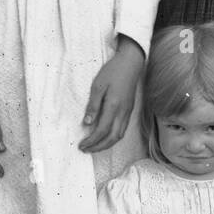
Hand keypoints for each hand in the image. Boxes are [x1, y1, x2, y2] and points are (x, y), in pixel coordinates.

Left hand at [78, 38, 145, 152]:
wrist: (130, 63)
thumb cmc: (113, 72)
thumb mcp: (98, 86)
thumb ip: (93, 106)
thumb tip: (87, 123)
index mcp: (114, 106)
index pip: (102, 130)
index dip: (91, 141)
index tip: (82, 145)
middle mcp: (123, 112)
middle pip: (112, 138)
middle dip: (98, 147)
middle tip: (86, 150)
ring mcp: (128, 112)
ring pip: (119, 136)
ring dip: (106, 144)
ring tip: (94, 146)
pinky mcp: (130, 110)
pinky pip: (123, 129)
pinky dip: (113, 137)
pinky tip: (105, 137)